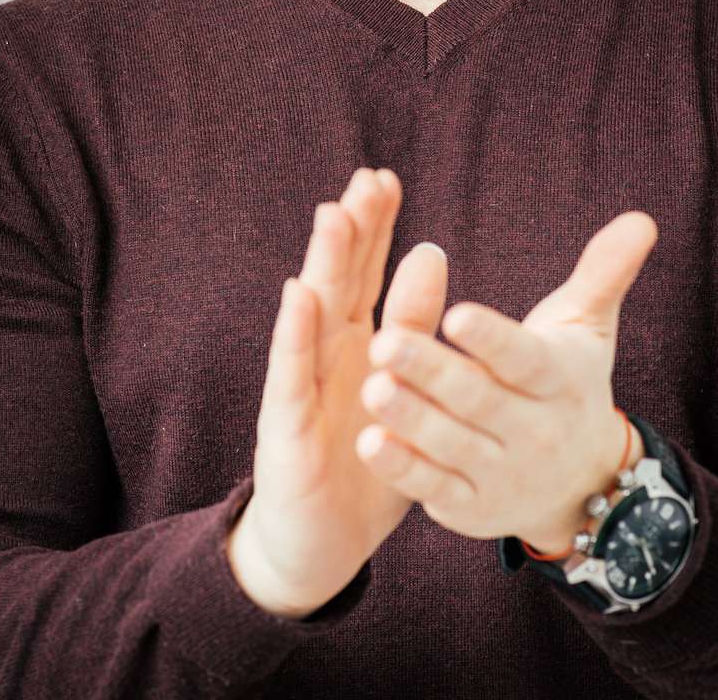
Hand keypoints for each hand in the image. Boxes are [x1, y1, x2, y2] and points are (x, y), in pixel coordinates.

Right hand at [226, 166, 448, 617]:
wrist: (322, 541)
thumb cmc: (364, 460)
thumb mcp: (404, 387)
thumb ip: (413, 323)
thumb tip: (431, 250)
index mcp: (357, 340)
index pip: (366, 270)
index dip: (374, 226)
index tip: (385, 177)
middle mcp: (324, 351)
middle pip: (339, 278)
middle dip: (352, 229)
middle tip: (364, 179)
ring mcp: (302, 383)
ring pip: (313, 314)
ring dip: (323, 264)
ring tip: (334, 214)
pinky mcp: (286, 425)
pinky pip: (290, 375)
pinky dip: (293, 333)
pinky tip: (297, 294)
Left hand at [354, 209, 657, 554]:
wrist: (582, 483)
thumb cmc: (567, 381)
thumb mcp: (587, 328)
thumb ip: (603, 273)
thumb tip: (641, 219)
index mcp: (559, 381)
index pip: (525, 359)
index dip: (492, 339)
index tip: (456, 313)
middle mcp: (535, 432)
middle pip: (479, 400)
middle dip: (431, 372)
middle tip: (384, 342)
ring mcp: (502, 475)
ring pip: (452, 446)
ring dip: (410, 419)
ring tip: (370, 387)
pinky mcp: (471, 508)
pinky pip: (434, 488)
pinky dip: (401, 469)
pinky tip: (367, 442)